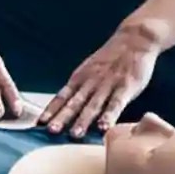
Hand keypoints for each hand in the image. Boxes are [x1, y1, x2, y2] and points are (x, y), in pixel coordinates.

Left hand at [38, 25, 160, 138]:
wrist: (135, 38)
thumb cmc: (112, 58)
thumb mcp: (91, 70)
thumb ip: (81, 88)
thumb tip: (67, 110)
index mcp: (81, 77)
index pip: (62, 96)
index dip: (51, 110)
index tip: (39, 123)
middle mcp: (91, 82)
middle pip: (74, 102)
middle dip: (62, 117)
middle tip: (50, 131)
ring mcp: (108, 84)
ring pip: (93, 105)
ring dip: (83, 120)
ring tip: (75, 135)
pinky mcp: (126, 86)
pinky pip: (116, 104)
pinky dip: (109, 116)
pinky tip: (104, 128)